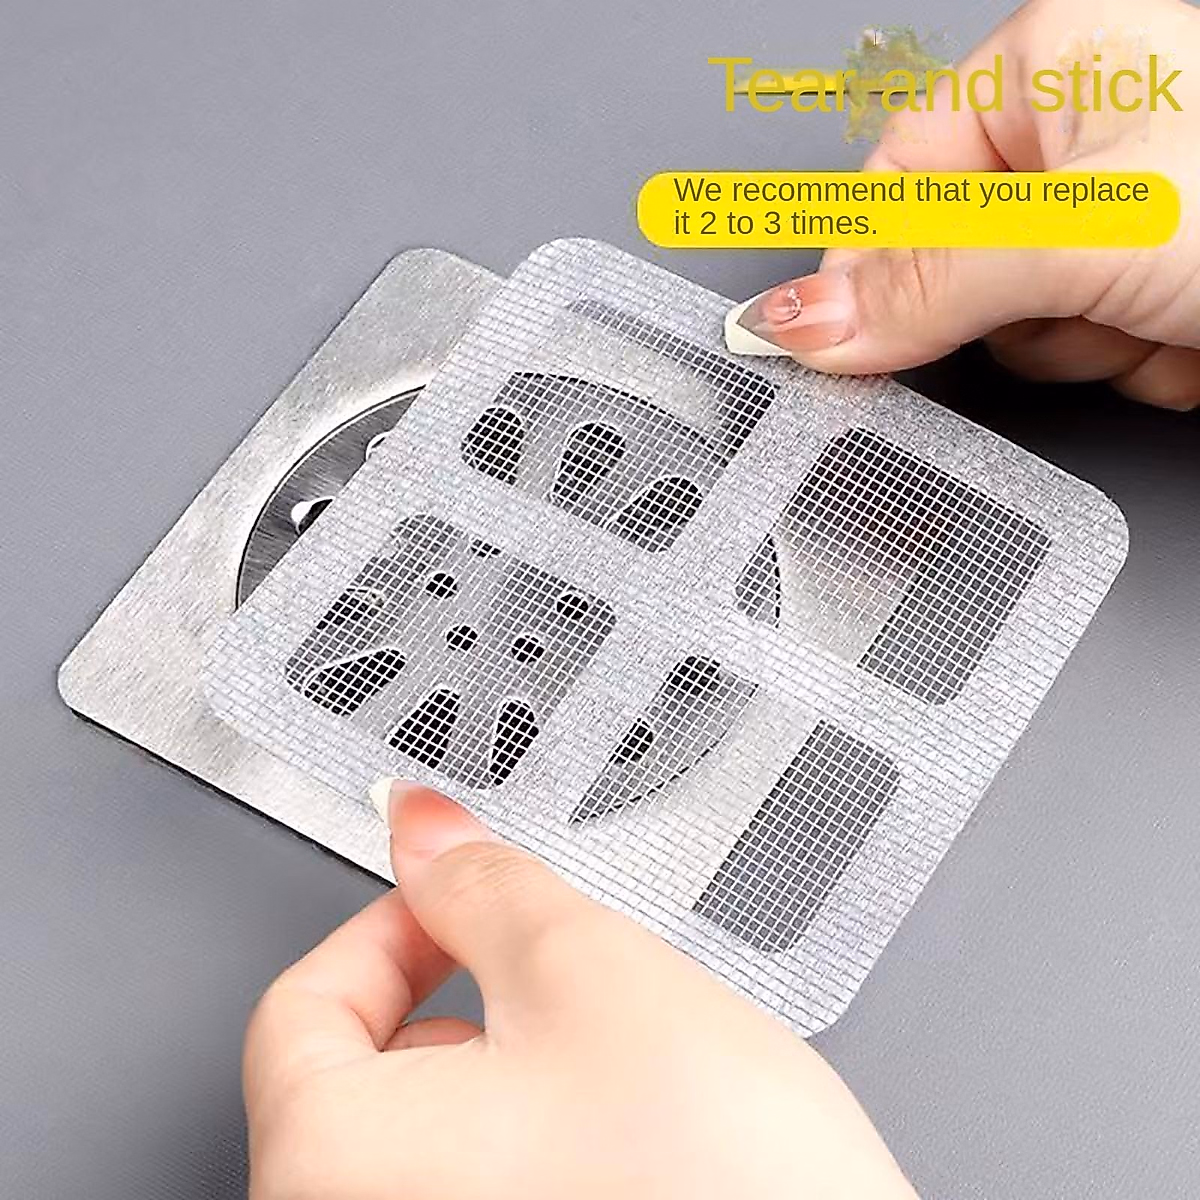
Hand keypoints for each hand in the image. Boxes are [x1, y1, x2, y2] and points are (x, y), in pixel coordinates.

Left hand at [244, 782, 916, 1198]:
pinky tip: (615, 1138)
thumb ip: (481, 884)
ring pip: (431, 1130)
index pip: (303, 1001)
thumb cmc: (719, 1185)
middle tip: (553, 985)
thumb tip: (421, 829)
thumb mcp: (585, 970)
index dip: (398, 926)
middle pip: (364, 1070)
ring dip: (507, 1071)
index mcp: (332, 1165)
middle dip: (462, 1001)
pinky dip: (528, 1140)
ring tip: (609, 1074)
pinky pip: (475, 1183)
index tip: (463, 906)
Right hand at [734, 0, 1199, 409]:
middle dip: (1014, 316)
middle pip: (955, 272)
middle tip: (1074, 300)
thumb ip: (925, 284)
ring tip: (1161, 311)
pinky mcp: (1157, 291)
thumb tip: (802, 317)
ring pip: (1026, 330)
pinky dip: (1140, 367)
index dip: (870, 269)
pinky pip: (1093, 357)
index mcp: (1046, 70)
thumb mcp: (1076, 233)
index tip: (842, 340)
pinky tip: (1190, 334)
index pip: (895, 183)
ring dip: (1088, 348)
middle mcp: (1079, 141)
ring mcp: (1122, 220)